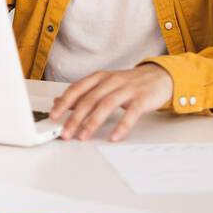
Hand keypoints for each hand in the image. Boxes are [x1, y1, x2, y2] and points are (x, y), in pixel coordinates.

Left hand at [50, 65, 173, 141]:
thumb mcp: (104, 84)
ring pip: (106, 104)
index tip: (53, 116)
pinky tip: (114, 137)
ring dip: (93, 122)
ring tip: (83, 136)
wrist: (159, 76)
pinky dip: (122, 125)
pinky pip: (131, 113)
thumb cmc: (129, 83)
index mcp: (100, 77)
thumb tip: (58, 102)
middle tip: (65, 133)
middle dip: (75, 117)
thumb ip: (83, 94)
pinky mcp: (142, 98)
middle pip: (90, 98)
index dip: (64, 102)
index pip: (78, 89)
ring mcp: (127, 88)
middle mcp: (112, 81)